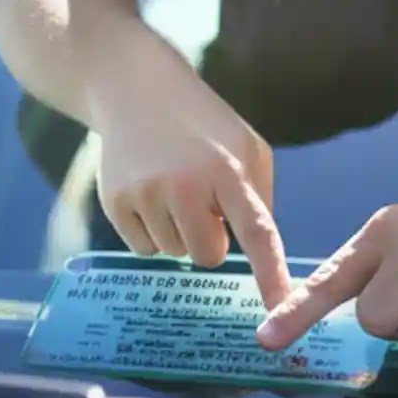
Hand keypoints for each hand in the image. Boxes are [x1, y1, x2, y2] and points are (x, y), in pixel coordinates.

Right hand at [95, 77, 291, 309]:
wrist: (134, 89)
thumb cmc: (204, 125)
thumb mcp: (247, 147)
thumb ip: (258, 199)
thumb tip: (258, 254)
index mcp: (229, 170)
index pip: (257, 232)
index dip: (271, 274)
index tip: (282, 308)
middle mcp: (186, 184)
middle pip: (208, 256)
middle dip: (209, 238)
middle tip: (201, 200)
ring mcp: (146, 194)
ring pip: (174, 253)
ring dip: (178, 230)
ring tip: (171, 186)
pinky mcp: (114, 202)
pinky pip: (144, 249)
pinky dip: (151, 230)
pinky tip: (149, 192)